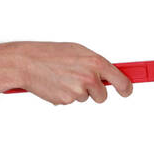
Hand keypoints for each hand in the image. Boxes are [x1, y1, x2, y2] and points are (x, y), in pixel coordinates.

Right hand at [11, 41, 133, 104]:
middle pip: (103, 95)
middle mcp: (89, 78)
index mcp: (95, 63)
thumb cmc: (50, 54)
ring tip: (62, 78)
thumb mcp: (78, 51)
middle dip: (94, 91)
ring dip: (76, 91)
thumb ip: (95, 63)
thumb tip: (110, 74)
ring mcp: (78, 91)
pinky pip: (71, 101)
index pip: (122, 81)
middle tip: (79, 80)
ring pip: (85, 98)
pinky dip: (64, 95)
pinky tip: (55, 84)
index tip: (126, 91)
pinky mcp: (66, 100)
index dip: (126, 88)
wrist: (26, 62)